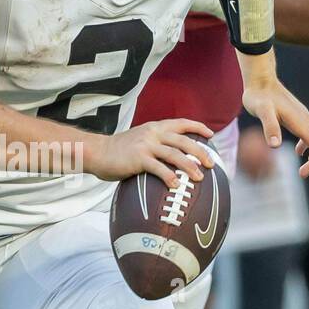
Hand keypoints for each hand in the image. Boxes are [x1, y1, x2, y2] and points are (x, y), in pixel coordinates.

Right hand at [88, 118, 215, 189]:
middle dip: (200, 152)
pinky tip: (176, 186)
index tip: (211, 134)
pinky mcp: (138, 158)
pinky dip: (169, 177)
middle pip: (183, 140)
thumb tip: (171, 158)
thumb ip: (154, 144)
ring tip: (199, 177)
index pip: (181, 123)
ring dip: (189, 166)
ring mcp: (145, 145)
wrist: (97, 152)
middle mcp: (152, 133)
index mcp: (154, 127)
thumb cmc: (118, 151)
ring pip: (174, 154)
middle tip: (211, 164)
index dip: (198, 127)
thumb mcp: (139, 140)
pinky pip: (158, 168)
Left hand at [241, 77, 308, 177]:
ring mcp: (302, 116)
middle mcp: (304, 118)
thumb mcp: (261, 111)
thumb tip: (274, 145)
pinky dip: (308, 145)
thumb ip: (269, 126)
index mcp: (299, 120)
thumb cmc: (258, 96)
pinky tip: (298, 151)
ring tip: (303, 170)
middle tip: (303, 174)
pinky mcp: (298, 116)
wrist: (260, 80)